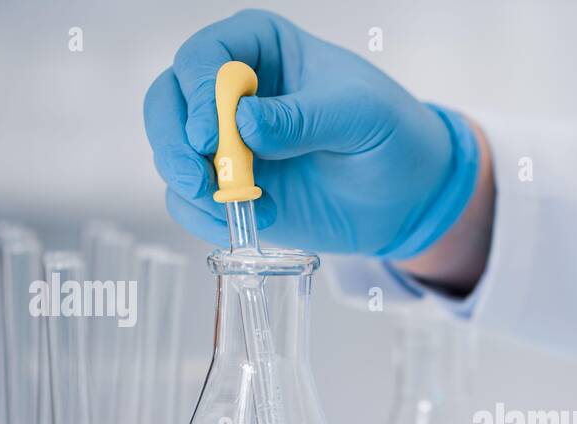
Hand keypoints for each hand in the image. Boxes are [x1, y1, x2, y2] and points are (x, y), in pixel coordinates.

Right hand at [143, 9, 480, 258]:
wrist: (408, 194)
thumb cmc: (391, 133)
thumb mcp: (361, 115)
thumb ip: (304, 117)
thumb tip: (244, 124)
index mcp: (259, 46)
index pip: (204, 56)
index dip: (199, 94)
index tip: (213, 138)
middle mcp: (230, 89)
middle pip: (168, 101)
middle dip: (174, 142)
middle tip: (199, 180)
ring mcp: (225, 140)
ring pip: (170, 152)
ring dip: (190, 186)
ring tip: (238, 209)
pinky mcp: (230, 187)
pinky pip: (190, 201)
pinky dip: (206, 217)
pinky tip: (250, 224)